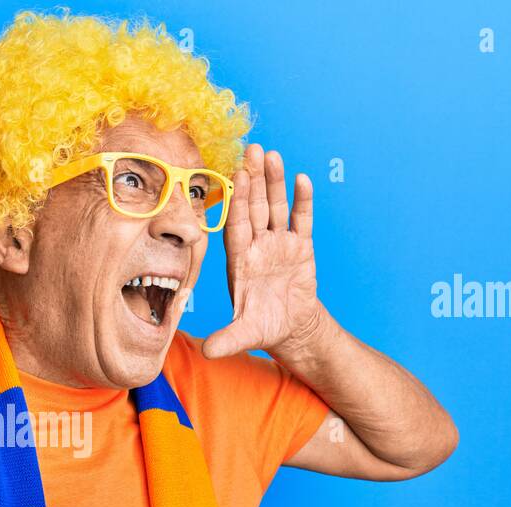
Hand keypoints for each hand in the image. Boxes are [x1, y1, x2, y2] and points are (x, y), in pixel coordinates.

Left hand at [202, 144, 321, 358]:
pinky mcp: (301, 247)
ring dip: (274, 182)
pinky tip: (301, 179)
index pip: (237, 225)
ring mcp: (279, 244)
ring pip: (276, 207)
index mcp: (240, 260)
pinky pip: (301, 220)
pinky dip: (302, 201)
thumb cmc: (263, 328)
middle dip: (253, 180)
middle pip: (255, 208)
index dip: (237, 201)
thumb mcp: (245, 335)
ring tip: (272, 155)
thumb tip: (208, 353)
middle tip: (251, 150)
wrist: (290, 329)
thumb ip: (227, 340)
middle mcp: (257, 246)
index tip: (235, 176)